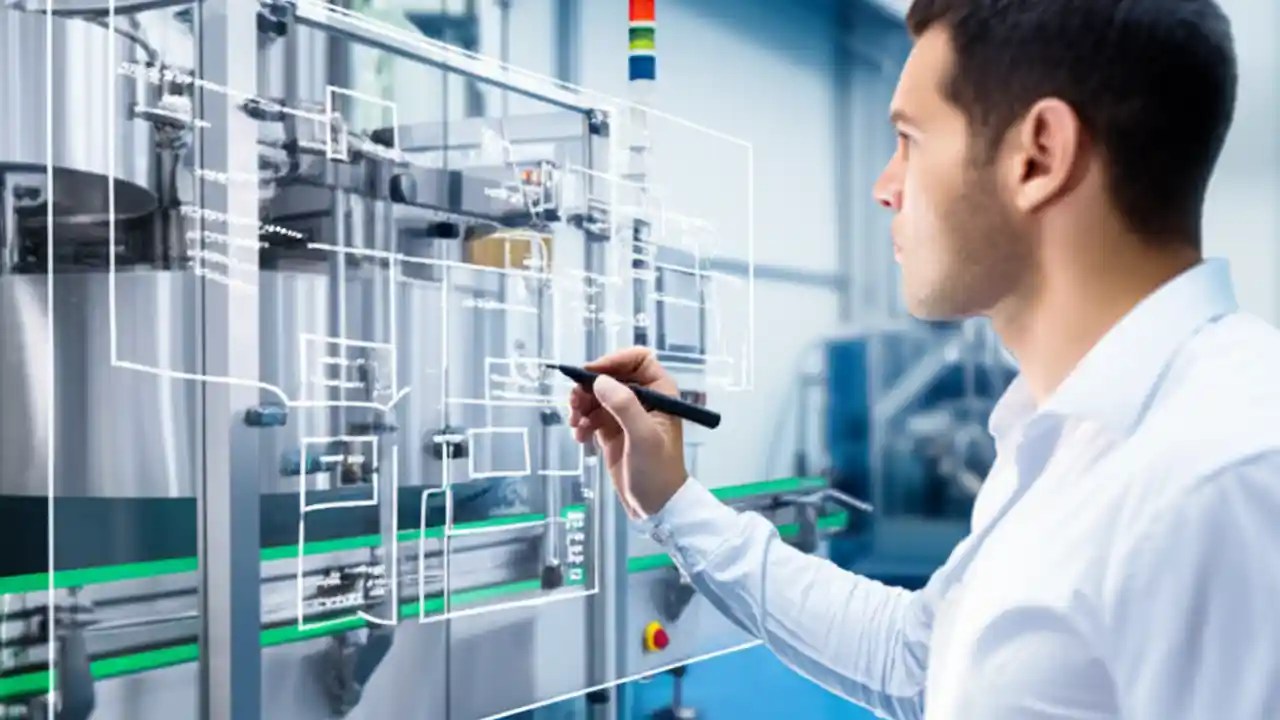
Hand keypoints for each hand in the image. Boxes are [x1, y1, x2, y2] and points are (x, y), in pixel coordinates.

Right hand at [567, 347, 687, 518]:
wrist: (657, 507)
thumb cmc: (657, 472)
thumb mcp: (643, 437)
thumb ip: (624, 406)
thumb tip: (599, 381)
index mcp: (660, 393)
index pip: (637, 360)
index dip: (613, 361)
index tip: (590, 373)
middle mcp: (644, 400)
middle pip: (611, 376)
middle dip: (590, 387)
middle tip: (574, 403)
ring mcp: (626, 416)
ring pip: (598, 396)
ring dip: (582, 406)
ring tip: (575, 424)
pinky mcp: (613, 432)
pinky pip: (592, 416)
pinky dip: (582, 423)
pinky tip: (580, 437)